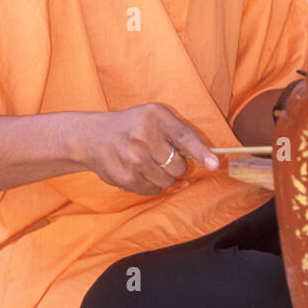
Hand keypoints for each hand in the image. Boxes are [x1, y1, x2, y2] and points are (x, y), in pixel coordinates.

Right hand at [82, 103, 219, 196]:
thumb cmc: (131, 126)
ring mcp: (134, 159)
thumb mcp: (153, 117)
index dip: (201, 152)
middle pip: (179, 167)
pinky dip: (150, 184)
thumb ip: (177, 132)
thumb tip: (206, 159)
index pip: (185, 137)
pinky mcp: (126, 177)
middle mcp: (144, 137)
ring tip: (147, 163)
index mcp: (155, 116)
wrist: (92, 138)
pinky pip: (152, 190)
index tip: (214, 164)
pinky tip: (138, 171)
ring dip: (163, 177)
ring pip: (167, 182)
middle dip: (175, 166)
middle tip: (161, 156)